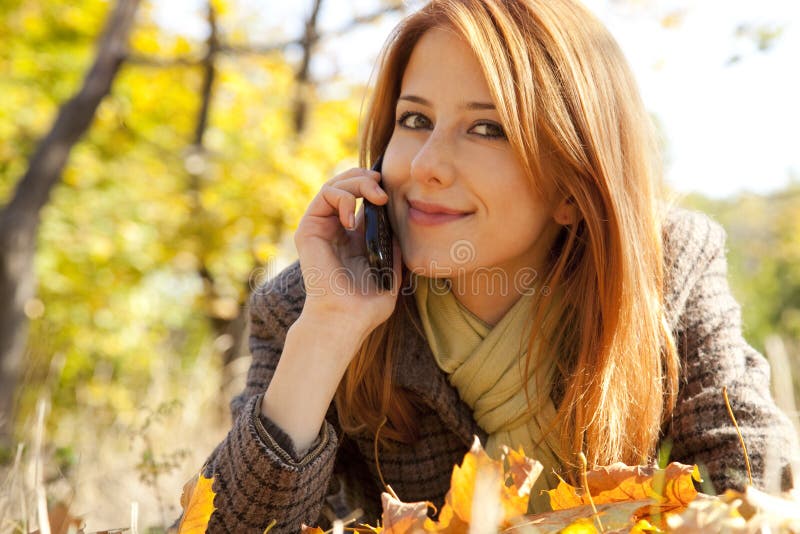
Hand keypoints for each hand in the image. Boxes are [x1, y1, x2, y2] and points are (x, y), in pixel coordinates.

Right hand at [293, 165, 401, 334]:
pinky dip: (342, 197)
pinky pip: (324, 196)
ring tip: (375, 197)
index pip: (361, 200)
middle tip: (382, 186)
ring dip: (357, 183)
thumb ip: (395, 252)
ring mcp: (321, 229)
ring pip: (334, 186)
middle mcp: (335, 230)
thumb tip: (402, 231)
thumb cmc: (366, 308)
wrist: (344, 320)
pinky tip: (353, 218)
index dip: (374, 187)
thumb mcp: (391, 274)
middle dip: (365, 179)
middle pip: (346, 186)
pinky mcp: (309, 230)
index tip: (391, 189)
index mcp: (353, 238)